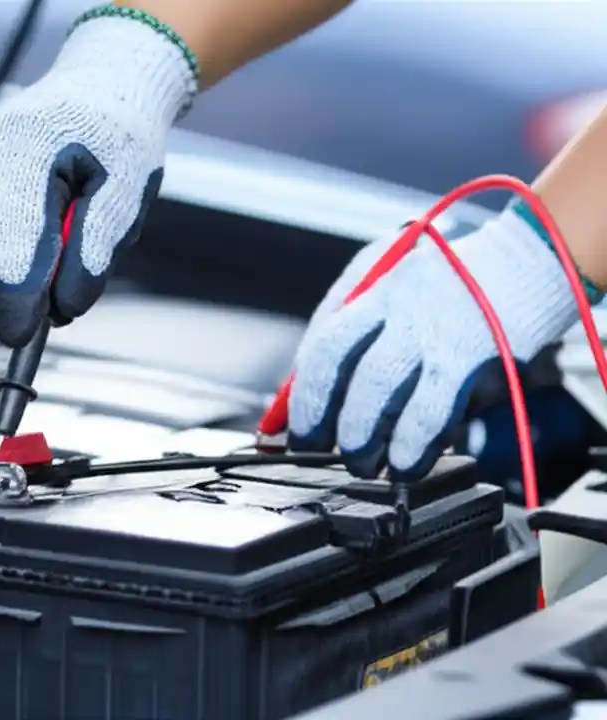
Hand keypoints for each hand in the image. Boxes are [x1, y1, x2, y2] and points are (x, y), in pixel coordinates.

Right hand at [0, 13, 197, 346]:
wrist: (96, 91)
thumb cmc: (116, 138)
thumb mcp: (127, 188)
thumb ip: (96, 246)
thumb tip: (65, 307)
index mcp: (30, 144)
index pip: (12, 229)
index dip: (14, 291)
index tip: (22, 335)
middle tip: (35, 322)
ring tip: (25, 304)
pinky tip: (6, 287)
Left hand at [289, 208, 578, 479]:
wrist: (527, 262)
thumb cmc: (455, 285)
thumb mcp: (394, 291)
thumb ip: (356, 338)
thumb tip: (312, 394)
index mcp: (371, 286)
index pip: (320, 345)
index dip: (301, 394)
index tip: (291, 428)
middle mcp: (395, 302)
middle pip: (339, 367)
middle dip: (323, 418)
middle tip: (322, 449)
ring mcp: (432, 325)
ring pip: (378, 390)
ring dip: (364, 436)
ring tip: (364, 462)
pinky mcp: (469, 353)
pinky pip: (430, 409)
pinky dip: (412, 442)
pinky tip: (406, 460)